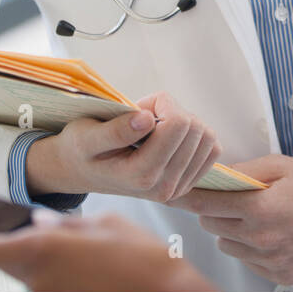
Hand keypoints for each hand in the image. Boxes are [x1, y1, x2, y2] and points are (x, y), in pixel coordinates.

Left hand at [0, 211, 217, 291]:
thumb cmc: (143, 260)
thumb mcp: (106, 224)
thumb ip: (67, 222)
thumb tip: (43, 220)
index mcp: (42, 248)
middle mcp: (38, 277)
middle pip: (2, 260)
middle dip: (8, 242)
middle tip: (27, 226)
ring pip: (27, 272)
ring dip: (37, 257)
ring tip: (72, 245)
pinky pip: (47, 284)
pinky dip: (56, 271)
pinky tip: (84, 263)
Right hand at [25, 92, 220, 201]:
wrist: (81, 172)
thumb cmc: (80, 149)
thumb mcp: (85, 136)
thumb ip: (115, 130)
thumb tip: (147, 119)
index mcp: (141, 175)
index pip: (178, 124)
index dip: (160, 103)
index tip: (138, 108)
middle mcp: (165, 187)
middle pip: (196, 128)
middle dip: (171, 111)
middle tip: (143, 118)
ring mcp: (179, 188)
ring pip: (207, 136)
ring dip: (183, 122)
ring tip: (154, 129)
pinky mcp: (189, 183)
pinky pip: (211, 149)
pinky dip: (193, 135)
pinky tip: (168, 138)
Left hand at [167, 155, 292, 285]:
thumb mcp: (282, 165)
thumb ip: (245, 171)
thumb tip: (216, 176)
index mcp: (260, 208)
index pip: (205, 206)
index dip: (189, 197)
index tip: (178, 192)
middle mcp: (262, 239)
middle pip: (212, 226)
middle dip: (215, 210)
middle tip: (234, 198)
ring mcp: (272, 261)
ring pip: (227, 246)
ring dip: (232, 231)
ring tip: (259, 216)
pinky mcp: (281, 274)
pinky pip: (249, 261)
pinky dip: (252, 248)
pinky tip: (273, 233)